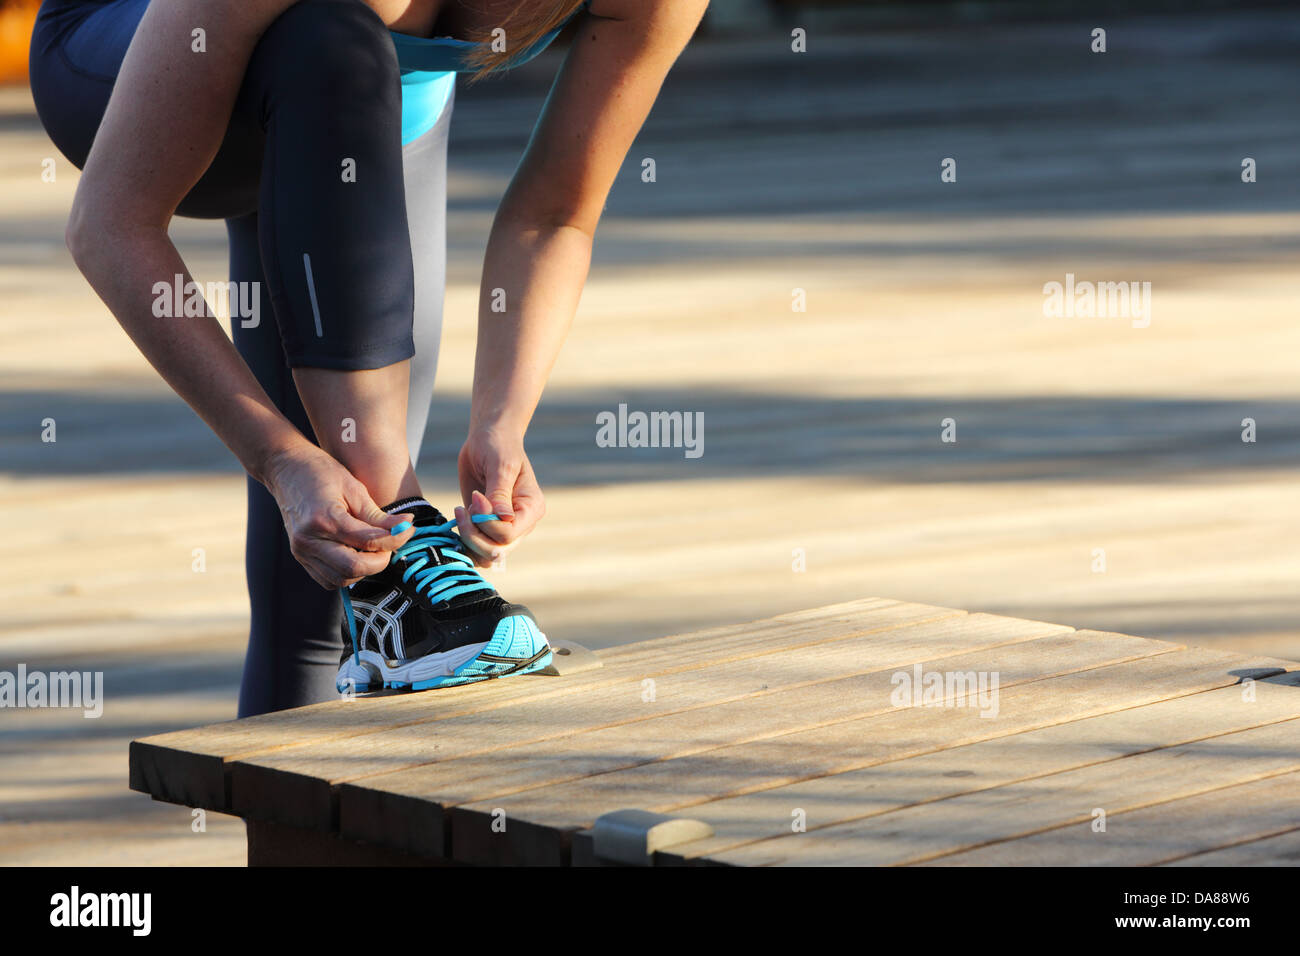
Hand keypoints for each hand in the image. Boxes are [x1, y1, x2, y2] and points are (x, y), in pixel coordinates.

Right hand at [262, 442, 414, 588]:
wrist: (286, 469)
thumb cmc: (321, 473)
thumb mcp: (354, 488)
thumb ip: (379, 515)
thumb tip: (406, 525)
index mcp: (324, 518)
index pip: (368, 541)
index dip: (395, 539)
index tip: (408, 530)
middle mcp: (309, 540)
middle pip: (354, 568)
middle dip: (380, 561)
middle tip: (389, 545)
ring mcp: (301, 551)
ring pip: (341, 580)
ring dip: (364, 570)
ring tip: (373, 549)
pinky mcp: (300, 557)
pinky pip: (328, 579)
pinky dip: (347, 574)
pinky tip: (356, 555)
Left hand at [456, 428, 545, 566]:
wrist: (488, 439)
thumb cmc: (498, 446)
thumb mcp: (500, 465)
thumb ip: (499, 492)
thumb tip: (503, 517)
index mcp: (531, 508)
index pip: (508, 534)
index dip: (486, 523)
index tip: (474, 498)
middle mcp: (521, 523)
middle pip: (498, 550)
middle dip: (474, 535)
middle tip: (461, 510)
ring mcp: (504, 528)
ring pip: (486, 555)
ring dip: (467, 540)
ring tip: (460, 512)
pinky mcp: (486, 528)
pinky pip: (475, 549)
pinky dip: (462, 542)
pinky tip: (457, 519)